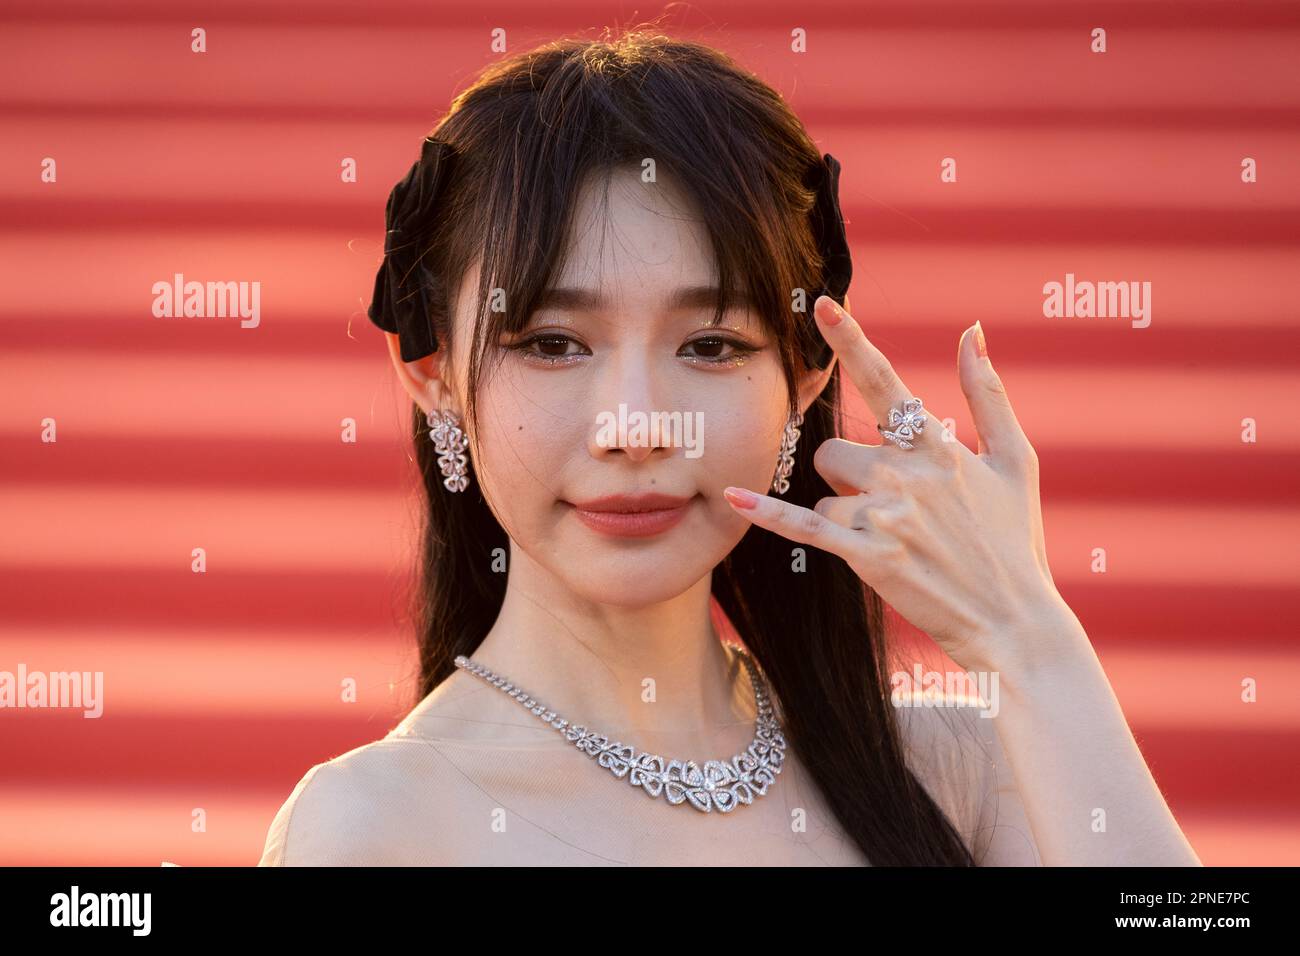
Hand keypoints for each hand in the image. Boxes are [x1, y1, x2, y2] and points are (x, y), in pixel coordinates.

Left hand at [722, 294, 1071, 673]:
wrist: (1013, 620)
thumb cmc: (1016, 542)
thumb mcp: (1017, 461)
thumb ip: (988, 393)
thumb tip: (972, 332)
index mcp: (938, 448)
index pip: (887, 383)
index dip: (852, 342)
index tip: (823, 305)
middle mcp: (906, 475)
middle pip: (832, 450)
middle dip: (846, 474)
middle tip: (888, 506)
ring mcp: (884, 516)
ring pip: (823, 491)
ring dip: (842, 511)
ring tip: (889, 539)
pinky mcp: (866, 555)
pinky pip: (803, 526)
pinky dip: (766, 514)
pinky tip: (733, 499)